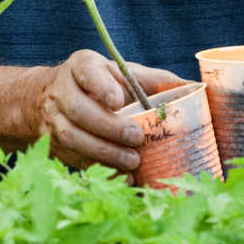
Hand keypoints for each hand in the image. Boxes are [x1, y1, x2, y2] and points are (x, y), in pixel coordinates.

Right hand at [32, 52, 183, 171]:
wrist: (47, 99)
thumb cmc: (100, 84)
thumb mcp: (122, 74)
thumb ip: (155, 80)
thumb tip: (196, 87)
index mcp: (81, 66)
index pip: (86, 72)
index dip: (100, 86)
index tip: (117, 100)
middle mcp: (61, 91)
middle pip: (79, 110)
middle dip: (108, 127)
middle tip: (136, 138)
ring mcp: (52, 119)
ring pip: (72, 137)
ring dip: (103, 152)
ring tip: (132, 161)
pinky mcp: (52, 144)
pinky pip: (72, 158)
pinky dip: (97, 169)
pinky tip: (120, 177)